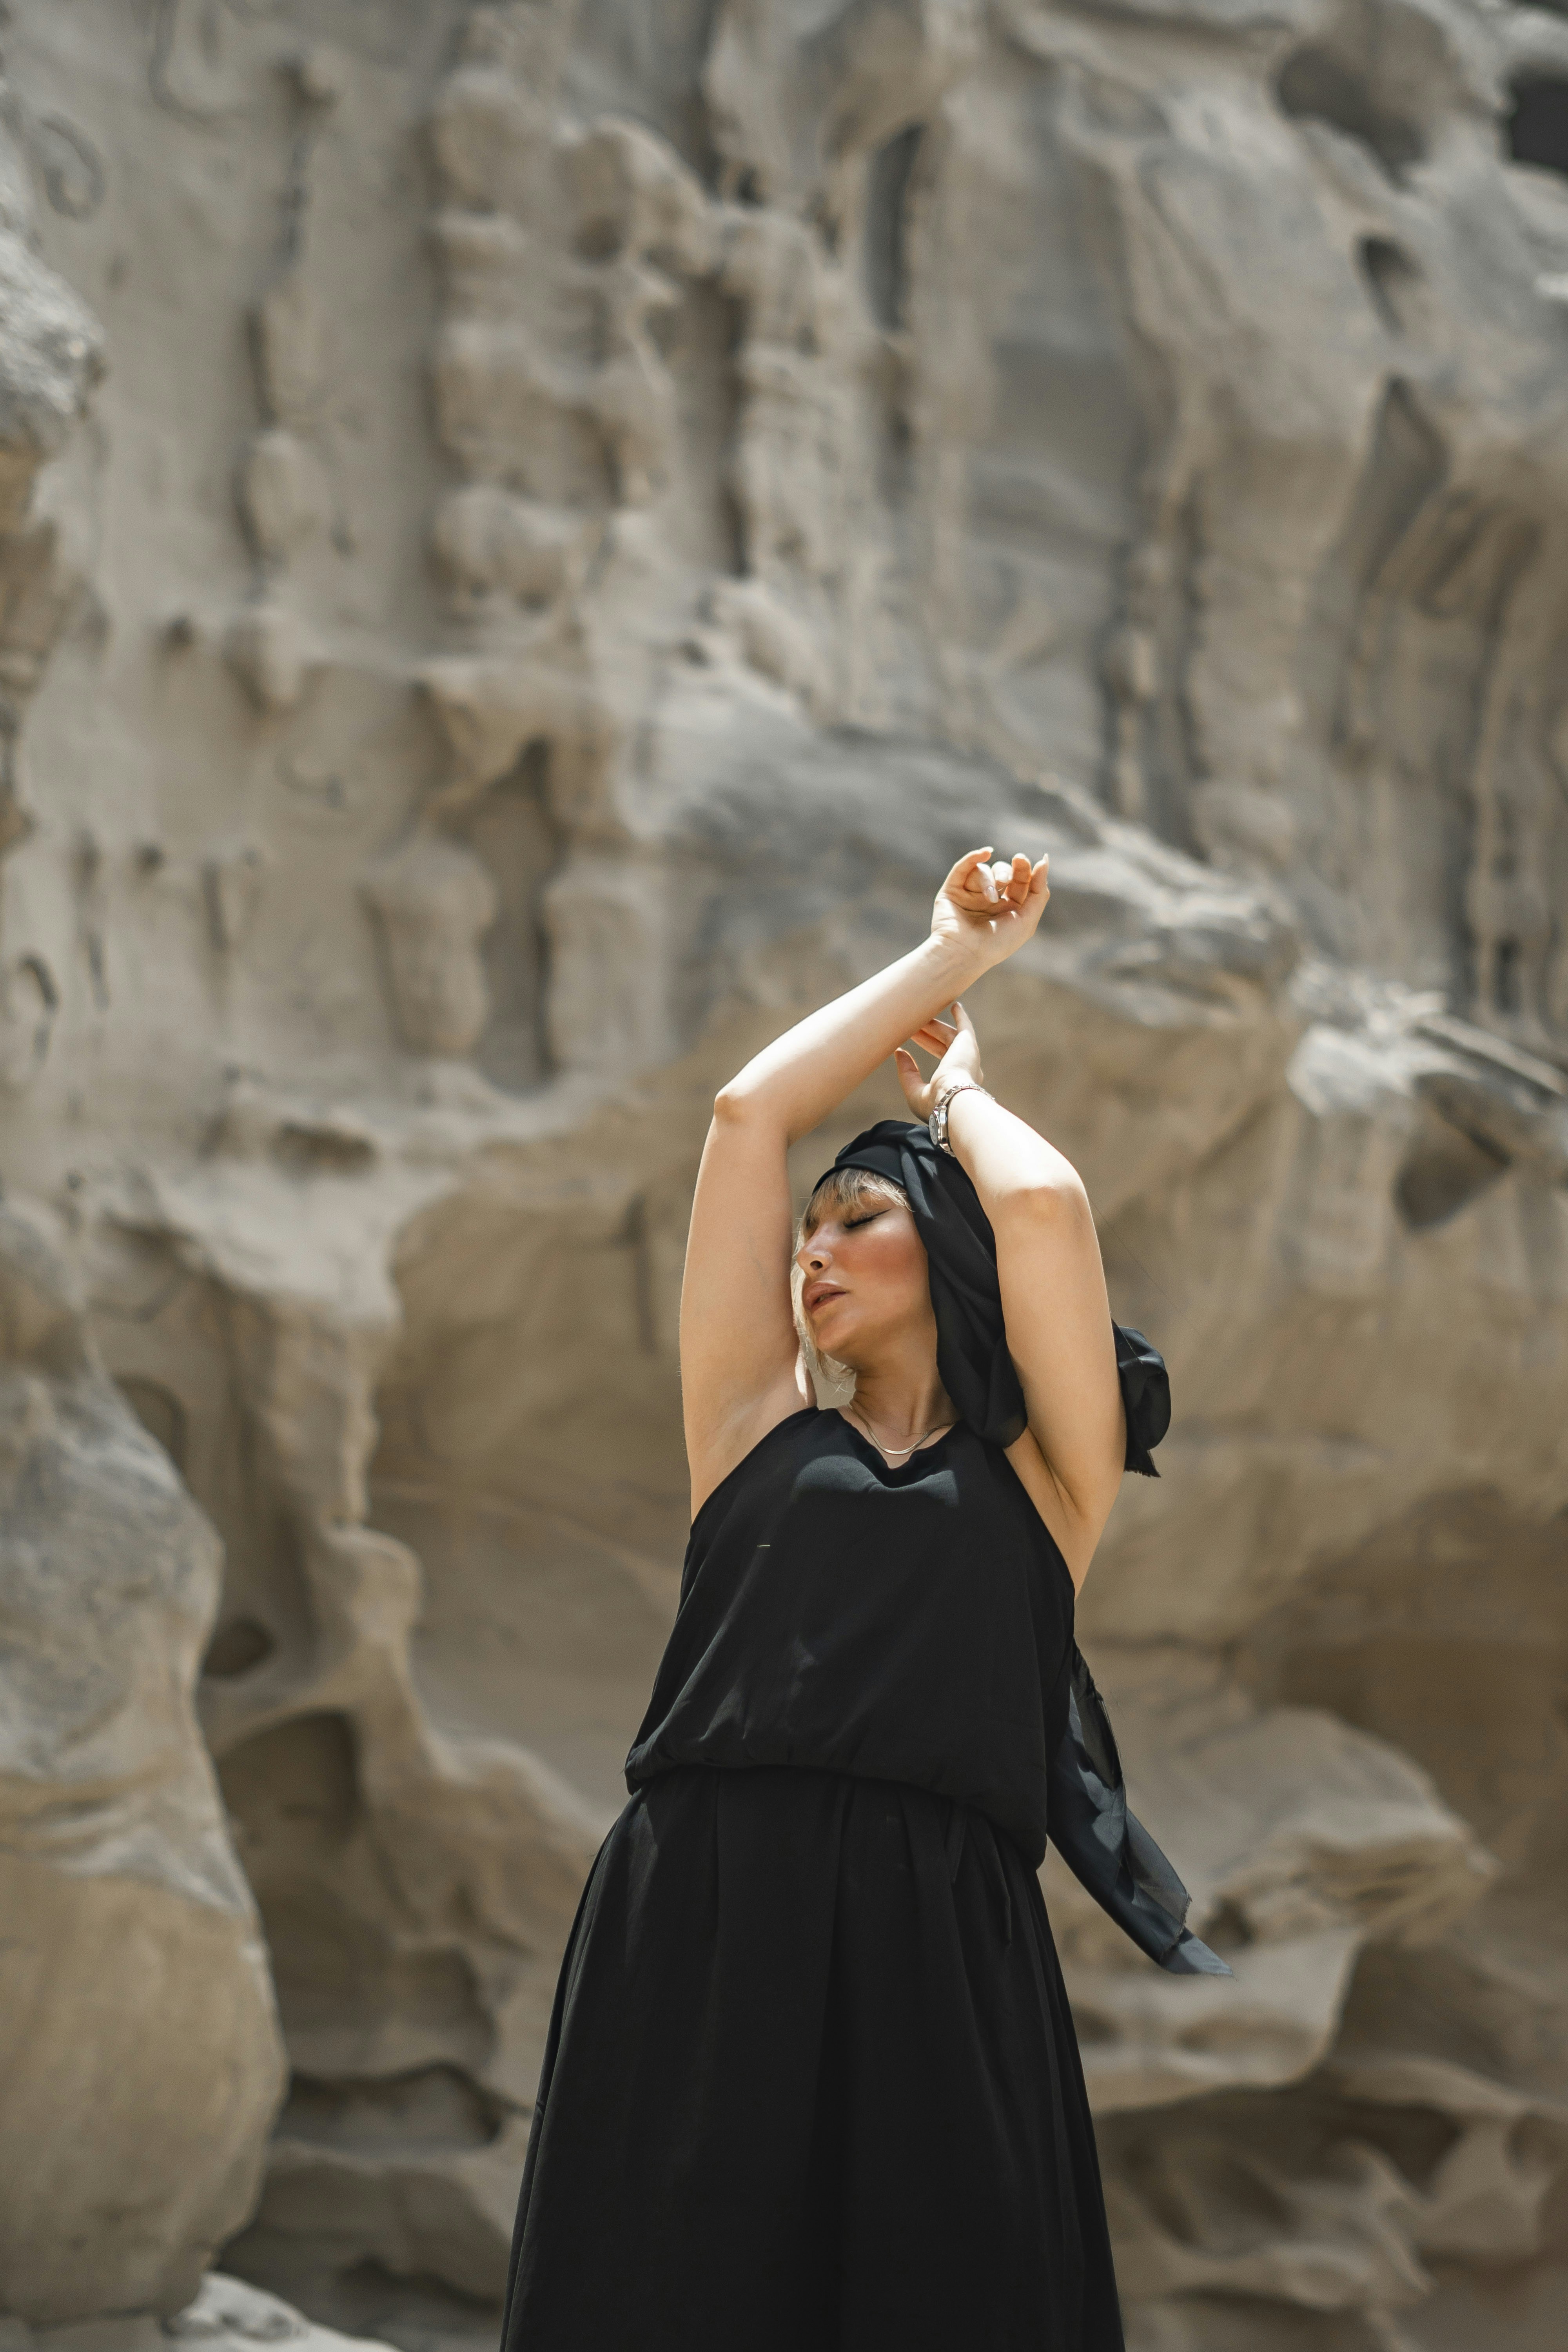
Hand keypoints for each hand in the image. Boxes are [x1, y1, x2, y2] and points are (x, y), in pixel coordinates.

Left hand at [894, 1000, 982, 1120]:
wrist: (951, 1099)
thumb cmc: (934, 1104)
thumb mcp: (914, 1091)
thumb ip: (907, 1072)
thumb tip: (898, 1052)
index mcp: (956, 1082)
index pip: (941, 1057)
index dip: (928, 1045)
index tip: (912, 1039)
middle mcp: (966, 1069)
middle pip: (944, 1044)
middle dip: (928, 1033)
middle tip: (913, 1023)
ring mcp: (969, 1056)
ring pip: (949, 1035)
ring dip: (935, 1025)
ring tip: (920, 1013)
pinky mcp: (969, 1045)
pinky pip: (965, 1027)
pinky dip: (961, 1016)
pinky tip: (955, 1006)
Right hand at [929, 848, 1049, 971]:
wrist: (965, 954)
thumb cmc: (997, 943)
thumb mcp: (1027, 920)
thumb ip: (1039, 891)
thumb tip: (1044, 860)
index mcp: (1008, 908)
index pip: (1020, 881)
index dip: (1025, 869)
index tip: (1026, 861)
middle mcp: (989, 900)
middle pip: (1003, 872)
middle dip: (1007, 871)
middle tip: (1006, 879)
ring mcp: (970, 895)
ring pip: (984, 871)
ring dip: (989, 880)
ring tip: (990, 897)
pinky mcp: (952, 891)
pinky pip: (962, 868)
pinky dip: (972, 858)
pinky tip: (984, 853)